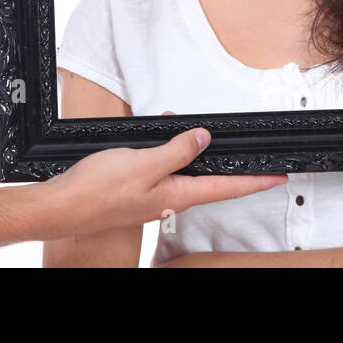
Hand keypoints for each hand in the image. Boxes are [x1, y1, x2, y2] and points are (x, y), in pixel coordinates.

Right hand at [38, 125, 287, 240]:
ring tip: (200, 135)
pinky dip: (168, 152)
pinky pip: (162, 170)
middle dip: (229, 168)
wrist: (63, 206)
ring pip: (184, 173)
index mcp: (176, 195)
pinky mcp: (134, 191)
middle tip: (252, 160)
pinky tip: (161, 138)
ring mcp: (151, 196)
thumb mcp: (144, 163)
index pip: (226, 188)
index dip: (255, 182)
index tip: (279, 176)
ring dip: (194, 155)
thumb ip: (176, 151)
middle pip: (209, 182)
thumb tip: (203, 139)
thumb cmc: (98, 190)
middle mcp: (168, 199)